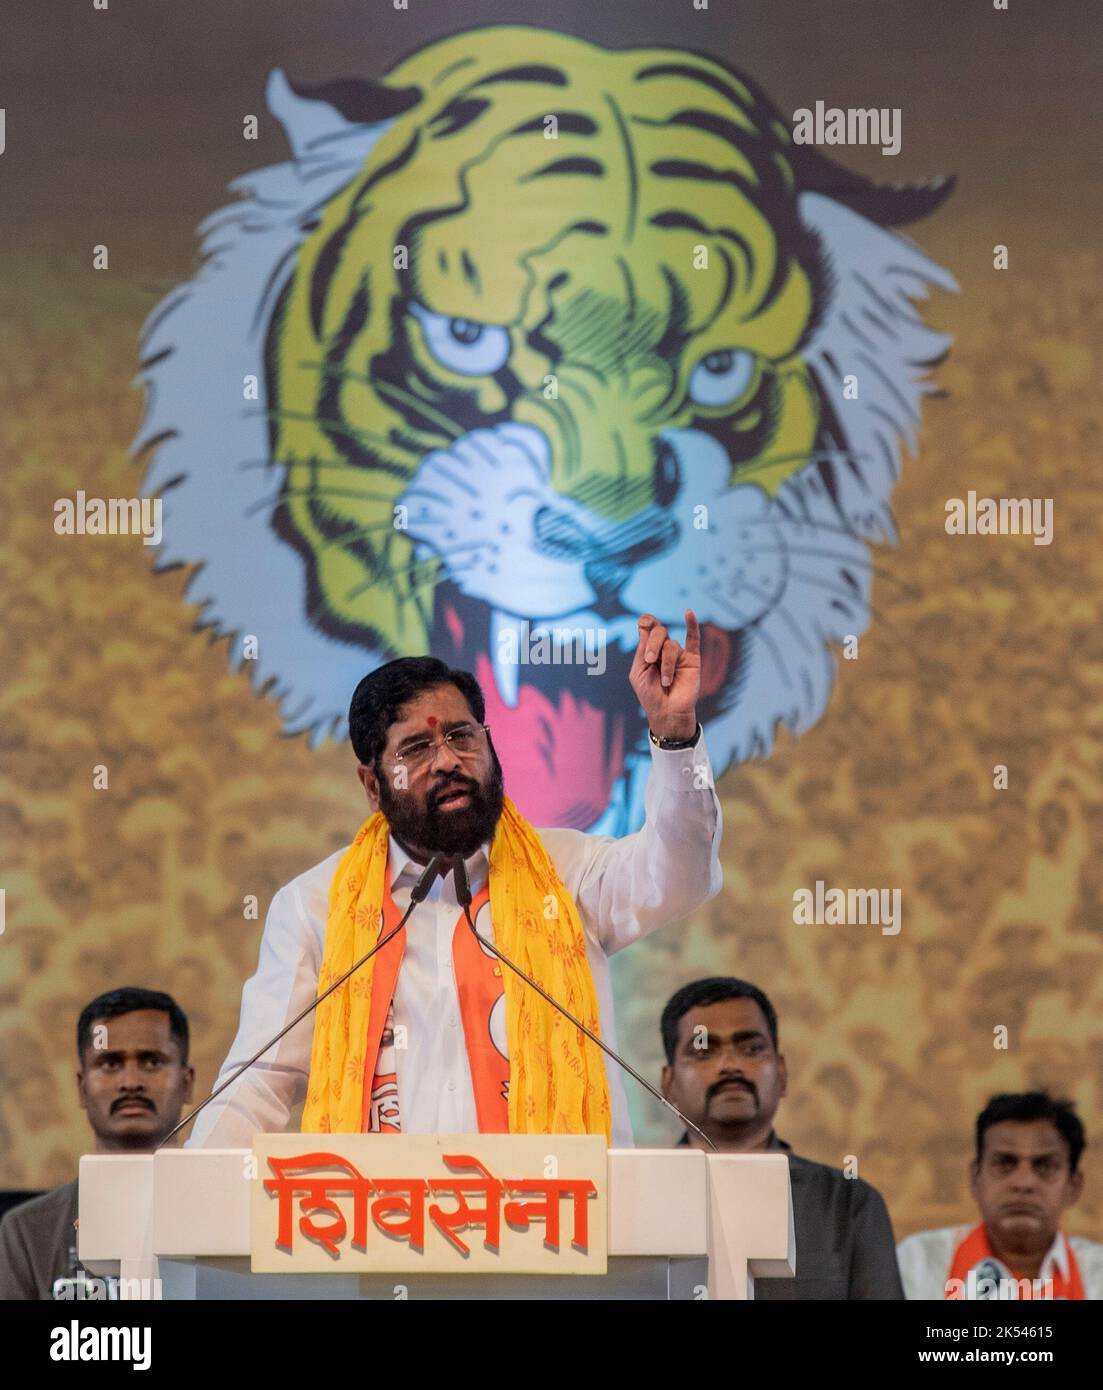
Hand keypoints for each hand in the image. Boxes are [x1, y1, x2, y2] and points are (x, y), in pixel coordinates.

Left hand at [629, 609, 700, 739]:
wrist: (667, 713)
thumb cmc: (650, 695)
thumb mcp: (639, 672)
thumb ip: (642, 649)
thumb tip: (644, 623)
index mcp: (649, 651)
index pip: (648, 628)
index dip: (646, 622)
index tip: (643, 624)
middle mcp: (664, 649)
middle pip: (659, 632)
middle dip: (653, 645)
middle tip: (650, 661)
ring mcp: (679, 654)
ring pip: (671, 645)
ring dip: (666, 664)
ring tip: (666, 681)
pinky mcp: (692, 660)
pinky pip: (693, 639)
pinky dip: (692, 625)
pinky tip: (689, 613)